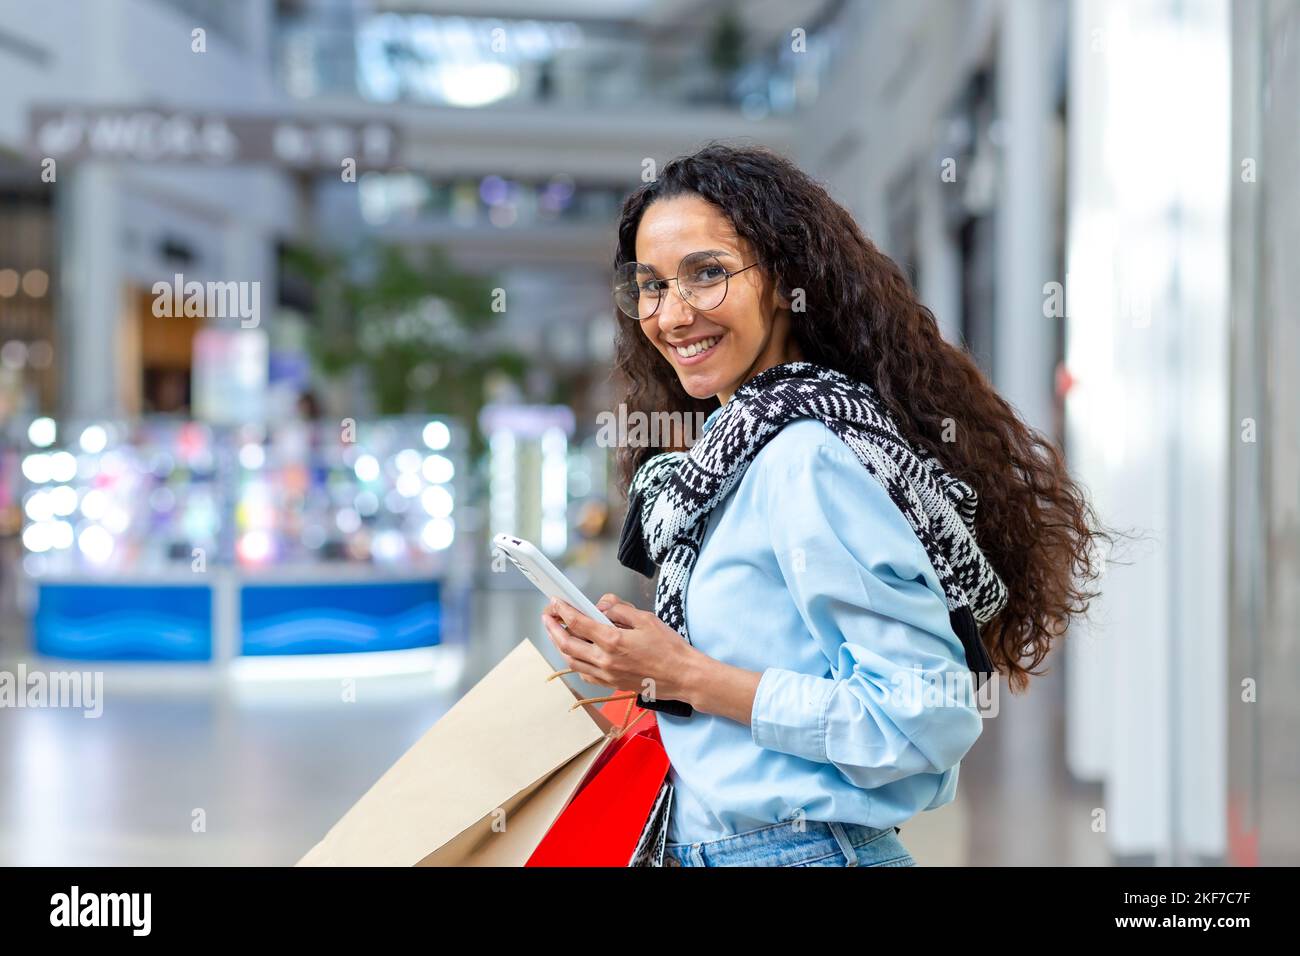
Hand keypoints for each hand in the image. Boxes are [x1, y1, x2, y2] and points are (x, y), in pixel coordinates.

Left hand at [540, 592, 698, 704]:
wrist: (683, 676)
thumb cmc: (669, 648)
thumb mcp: (646, 618)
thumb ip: (620, 610)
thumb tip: (602, 606)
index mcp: (613, 641)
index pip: (578, 623)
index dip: (563, 611)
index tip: (555, 602)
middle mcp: (605, 660)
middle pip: (566, 644)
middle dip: (552, 629)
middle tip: (547, 617)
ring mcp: (607, 675)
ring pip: (572, 661)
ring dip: (560, 646)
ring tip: (557, 633)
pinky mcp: (612, 684)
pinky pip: (585, 674)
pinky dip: (575, 662)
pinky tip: (577, 653)